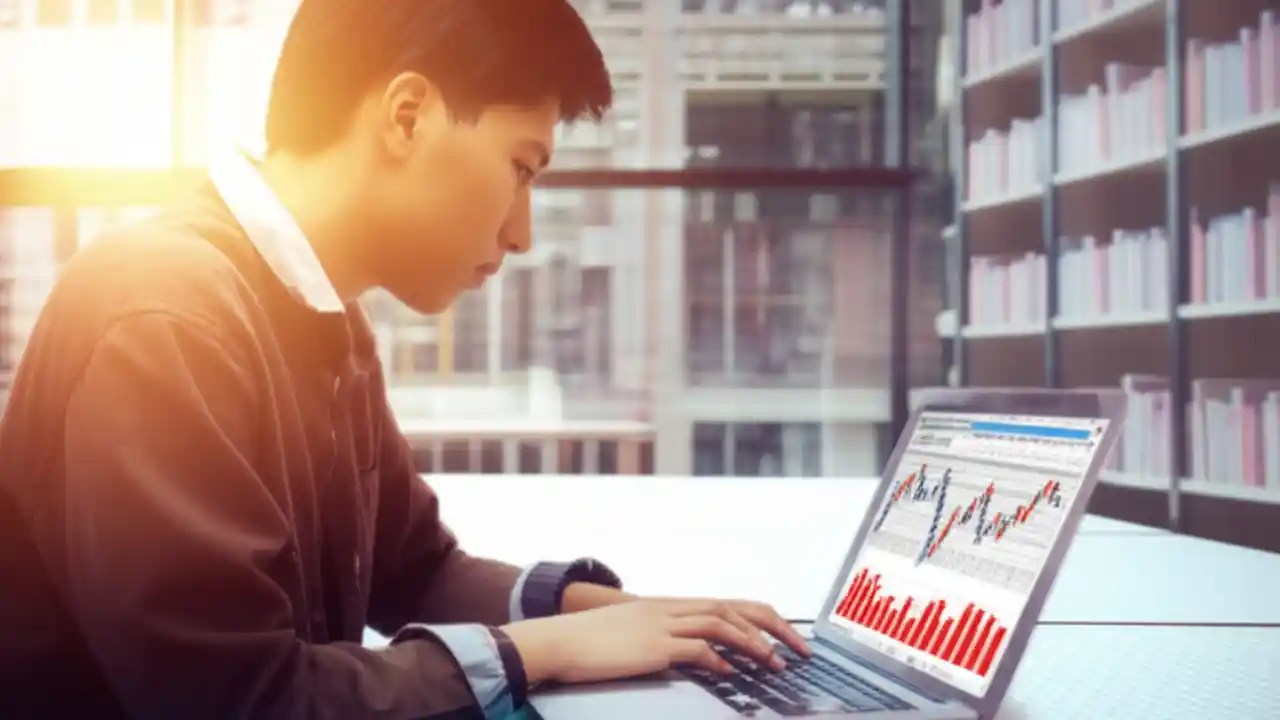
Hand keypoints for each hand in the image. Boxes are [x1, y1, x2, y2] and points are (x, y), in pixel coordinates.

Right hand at [502, 598, 810, 686]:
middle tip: (800, 650)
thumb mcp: (636, 635)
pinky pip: (696, 649)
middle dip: (774, 627)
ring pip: (722, 623)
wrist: (558, 641)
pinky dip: (720, 660)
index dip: (762, 618)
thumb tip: (706, 659)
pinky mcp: (653, 646)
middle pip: (734, 608)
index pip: (728, 603)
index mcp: (670, 605)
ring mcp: (662, 625)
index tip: (786, 637)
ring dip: (754, 645)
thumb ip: (669, 640)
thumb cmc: (592, 643)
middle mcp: (671, 608)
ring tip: (775, 665)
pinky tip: (733, 674)